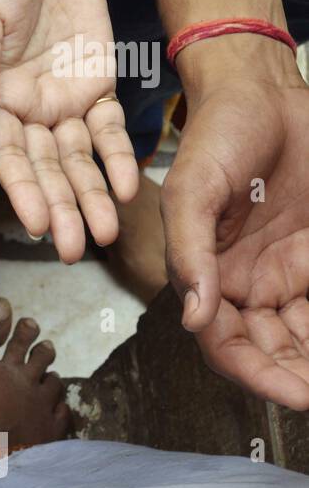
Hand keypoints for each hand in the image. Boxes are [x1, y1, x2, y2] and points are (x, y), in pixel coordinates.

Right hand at [0, 0, 138, 261]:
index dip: (20, 189)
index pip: (4, 156)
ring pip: (79, 159)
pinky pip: (110, 128)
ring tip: (105, 233)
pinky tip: (126, 186)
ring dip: (90, 196)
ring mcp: (63, 101)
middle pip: (44, 169)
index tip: (33, 222)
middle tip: (73, 248)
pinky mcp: (97, 84)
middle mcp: (25, 111)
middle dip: (59, 208)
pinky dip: (118, 156)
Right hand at [163, 80, 308, 409]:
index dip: (257, 374)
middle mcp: (247, 282)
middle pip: (269, 350)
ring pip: (302, 334)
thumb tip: (192, 318)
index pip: (225, 343)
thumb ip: (189, 255)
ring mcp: (286, 271)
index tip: (296, 395)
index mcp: (208, 275)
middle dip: (297, 376)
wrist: (266, 92)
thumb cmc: (216, 134)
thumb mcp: (190, 192)